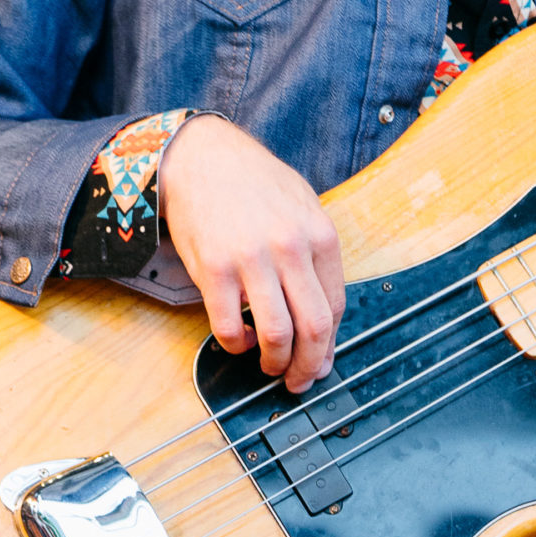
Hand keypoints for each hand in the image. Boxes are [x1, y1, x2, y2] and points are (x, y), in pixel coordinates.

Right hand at [158, 116, 344, 392]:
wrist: (201, 155)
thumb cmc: (253, 184)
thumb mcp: (302, 207)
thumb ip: (316, 259)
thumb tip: (323, 321)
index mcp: (319, 235)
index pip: (335, 308)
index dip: (328, 346)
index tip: (319, 363)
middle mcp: (290, 247)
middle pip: (314, 328)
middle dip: (308, 366)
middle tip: (298, 381)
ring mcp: (252, 258)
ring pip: (277, 335)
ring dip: (276, 363)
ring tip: (269, 366)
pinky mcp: (215, 269)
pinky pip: (230, 328)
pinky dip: (237, 346)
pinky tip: (240, 339)